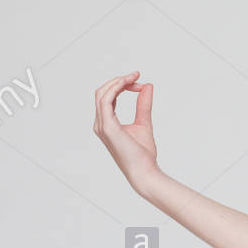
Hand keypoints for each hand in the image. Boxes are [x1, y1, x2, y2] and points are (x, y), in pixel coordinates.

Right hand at [94, 70, 158, 190]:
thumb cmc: (143, 154)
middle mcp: (100, 124)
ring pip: (102, 94)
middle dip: (119, 81)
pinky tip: (129, 84)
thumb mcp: (144, 123)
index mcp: (106, 123)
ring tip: (134, 77)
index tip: (139, 82)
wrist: (144, 171)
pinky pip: (106, 101)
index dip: (121, 86)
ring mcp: (102, 126)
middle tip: (136, 76)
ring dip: (118, 82)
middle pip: (103, 93)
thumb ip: (143, 105)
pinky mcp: (107, 127)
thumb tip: (147, 86)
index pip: (108, 97)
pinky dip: (116, 89)